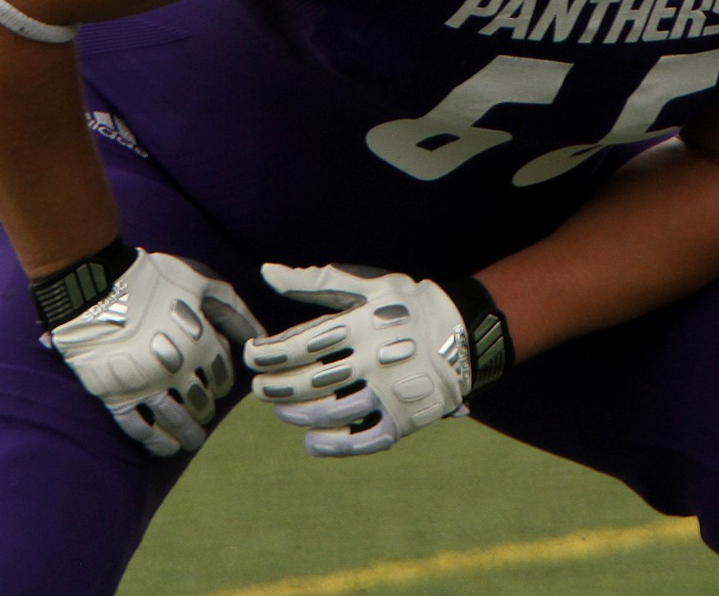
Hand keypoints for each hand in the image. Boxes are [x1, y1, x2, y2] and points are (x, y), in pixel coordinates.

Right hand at [43, 249, 264, 456]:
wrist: (94, 287)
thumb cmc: (151, 279)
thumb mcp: (199, 283)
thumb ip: (233, 309)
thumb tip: (260, 334)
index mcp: (200, 342)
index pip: (222, 375)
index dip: (222, 382)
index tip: (217, 386)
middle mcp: (177, 369)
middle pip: (202, 402)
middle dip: (206, 410)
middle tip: (204, 414)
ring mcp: (146, 385)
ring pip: (176, 420)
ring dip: (188, 433)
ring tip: (192, 440)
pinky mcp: (117, 395)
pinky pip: (140, 429)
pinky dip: (156, 442)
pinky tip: (165, 448)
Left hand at [244, 264, 476, 456]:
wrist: (466, 332)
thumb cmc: (408, 304)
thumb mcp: (368, 285)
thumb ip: (316, 282)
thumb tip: (267, 273)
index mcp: (362, 324)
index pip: (302, 344)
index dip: (269, 354)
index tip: (252, 357)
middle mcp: (374, 359)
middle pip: (312, 381)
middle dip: (276, 388)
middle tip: (259, 390)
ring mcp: (390, 392)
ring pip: (333, 412)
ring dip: (298, 415)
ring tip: (282, 411)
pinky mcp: (404, 420)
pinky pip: (362, 440)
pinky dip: (333, 445)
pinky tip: (311, 440)